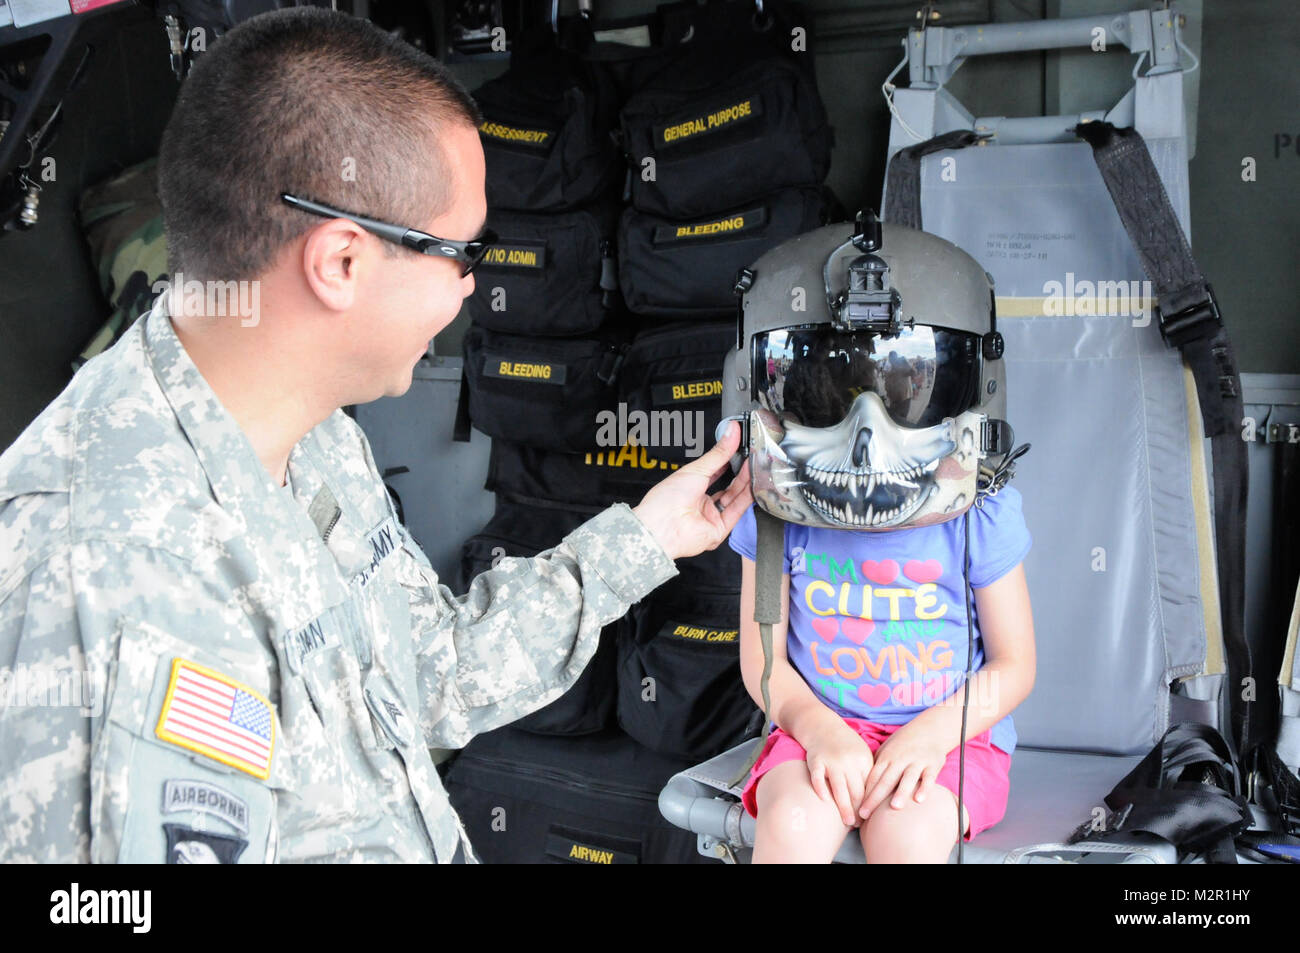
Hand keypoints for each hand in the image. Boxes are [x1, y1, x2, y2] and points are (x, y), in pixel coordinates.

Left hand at [631, 420, 751, 560]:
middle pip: (727, 486)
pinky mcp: (720, 529)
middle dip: (740, 471)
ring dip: (745, 481)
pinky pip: (737, 510)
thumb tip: (731, 432)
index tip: (741, 449)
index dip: (729, 462)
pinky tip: (752, 482)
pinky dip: (746, 496)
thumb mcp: (696, 469)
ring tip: (754, 465)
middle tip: (751, 456)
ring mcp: (710, 517)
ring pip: (734, 498)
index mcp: (690, 488)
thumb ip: (719, 453)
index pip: (715, 473)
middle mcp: (701, 503)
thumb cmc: (666, 500)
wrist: (662, 526)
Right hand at [802, 722, 875, 827]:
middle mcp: (848, 761)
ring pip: (839, 789)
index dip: (870, 805)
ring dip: (844, 808)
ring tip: (848, 823)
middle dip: (859, 811)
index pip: (869, 787)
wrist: (823, 726)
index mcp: (863, 760)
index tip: (869, 819)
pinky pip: (818, 779)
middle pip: (856, 791)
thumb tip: (875, 801)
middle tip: (859, 825)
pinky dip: (821, 790)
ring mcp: (831, 761)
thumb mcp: (862, 755)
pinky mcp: (816, 761)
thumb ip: (868, 774)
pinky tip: (825, 802)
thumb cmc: (845, 745)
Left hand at [857, 723, 949, 820]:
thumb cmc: (903, 744)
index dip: (864, 793)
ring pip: (908, 778)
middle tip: (865, 814)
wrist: (928, 729)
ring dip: (901, 792)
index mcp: (886, 758)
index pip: (873, 777)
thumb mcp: (886, 751)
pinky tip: (919, 799)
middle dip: (874, 798)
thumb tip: (863, 788)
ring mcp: (916, 762)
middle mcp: (900, 760)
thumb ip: (877, 768)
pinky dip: (925, 788)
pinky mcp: (932, 765)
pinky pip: (929, 778)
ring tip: (894, 807)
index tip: (857, 810)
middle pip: (886, 781)